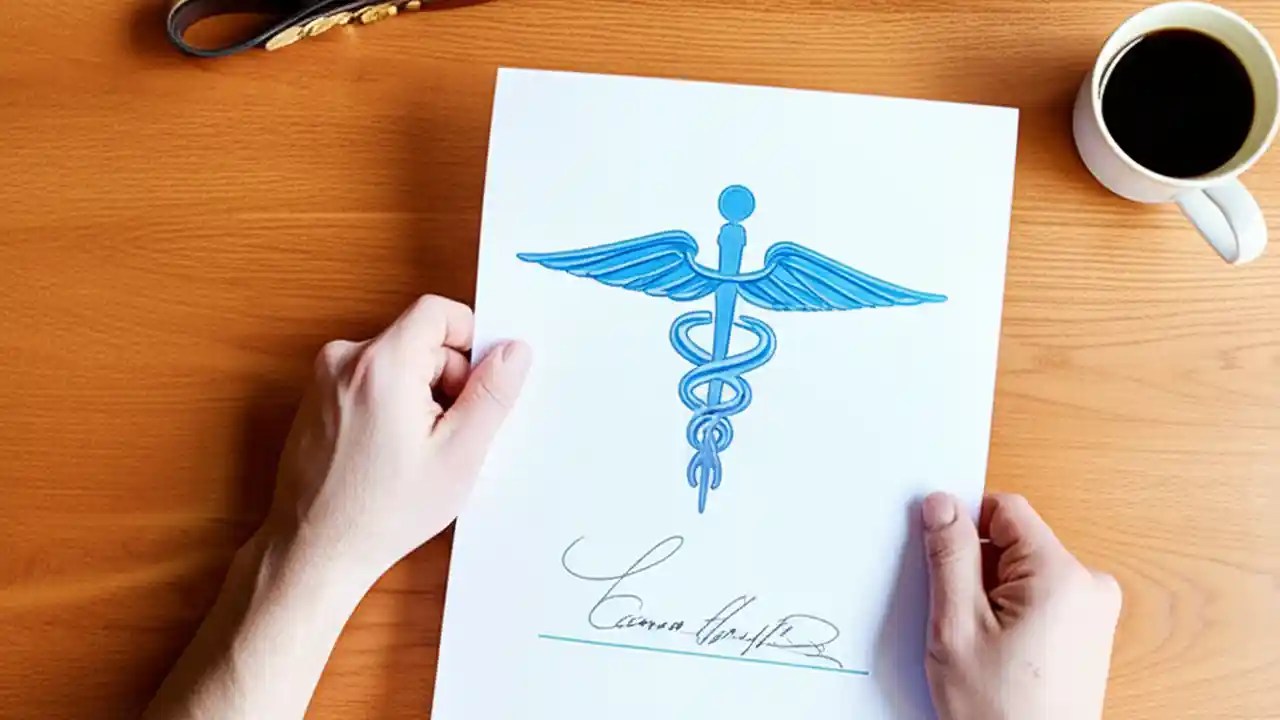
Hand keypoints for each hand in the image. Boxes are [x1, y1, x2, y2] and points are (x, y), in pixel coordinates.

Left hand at [268, 294, 531, 583]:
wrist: (315, 550)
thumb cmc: (384, 511)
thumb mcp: (458, 455)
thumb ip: (491, 395)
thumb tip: (514, 350)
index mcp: (382, 364)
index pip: (437, 311)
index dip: (469, 340)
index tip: (479, 383)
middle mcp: (345, 359)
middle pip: (418, 340)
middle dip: (446, 378)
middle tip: (451, 433)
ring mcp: (324, 379)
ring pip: (395, 362)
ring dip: (419, 395)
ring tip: (419, 449)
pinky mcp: (315, 399)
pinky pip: (370, 381)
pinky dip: (391, 405)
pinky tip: (392, 452)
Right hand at [921, 492, 1121, 719]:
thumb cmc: (1000, 713)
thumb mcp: (956, 627)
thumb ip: (949, 557)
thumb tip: (941, 503)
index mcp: (1061, 575)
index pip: (1004, 509)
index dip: (964, 525)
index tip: (940, 559)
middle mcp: (1089, 584)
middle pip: (1014, 540)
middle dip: (977, 568)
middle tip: (959, 618)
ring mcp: (1094, 609)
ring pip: (1023, 571)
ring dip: (992, 595)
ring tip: (981, 644)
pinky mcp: (1088, 630)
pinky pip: (1040, 597)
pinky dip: (1012, 614)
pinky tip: (999, 652)